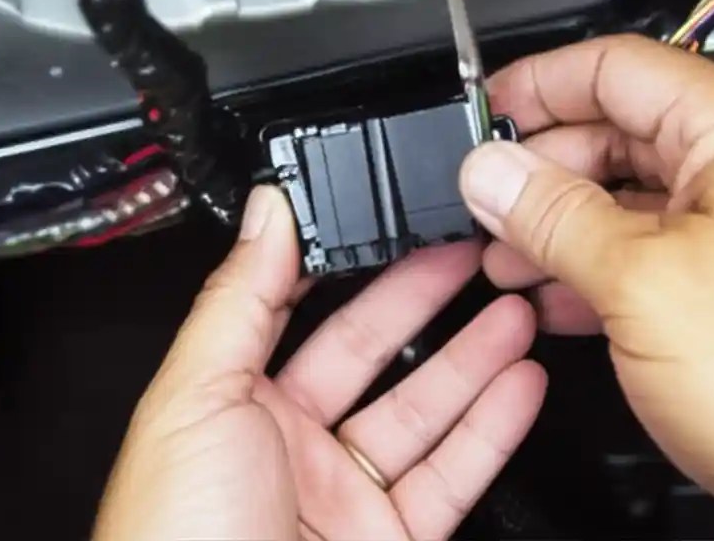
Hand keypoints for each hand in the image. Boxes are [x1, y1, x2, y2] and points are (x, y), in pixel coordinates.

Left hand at [93, 187, 545, 540]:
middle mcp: (285, 448)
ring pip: (422, 413)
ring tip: (518, 309)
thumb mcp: (195, 398)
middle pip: (371, 355)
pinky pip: (450, 476)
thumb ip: (239, 299)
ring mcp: (342, 500)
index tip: (393, 221)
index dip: (350, 264)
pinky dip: (490, 430)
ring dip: (473, 359)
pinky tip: (518, 388)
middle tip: (476, 252)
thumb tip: (263, 211)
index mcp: (228, 405)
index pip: (297, 310)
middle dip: (426, 301)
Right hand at [458, 35, 713, 538]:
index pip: (619, 68)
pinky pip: (661, 259)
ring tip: (507, 258)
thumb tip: (494, 172)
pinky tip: (560, 300)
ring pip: (638, 203)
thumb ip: (553, 217)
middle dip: (544, 171)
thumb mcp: (640, 284)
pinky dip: (602, 272)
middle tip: (485, 203)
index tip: (485, 116)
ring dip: (564, 228)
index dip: (538, 85)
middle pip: (625, 135)